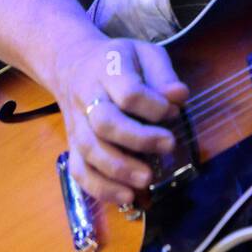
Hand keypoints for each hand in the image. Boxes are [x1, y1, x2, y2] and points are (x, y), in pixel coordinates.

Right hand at [43, 28, 189, 204]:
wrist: (73, 64)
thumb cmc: (120, 61)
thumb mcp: (146, 54)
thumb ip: (163, 74)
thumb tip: (179, 97)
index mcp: (108, 69)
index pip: (128, 91)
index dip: (152, 105)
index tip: (172, 111)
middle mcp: (87, 97)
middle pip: (105, 122)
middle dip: (138, 139)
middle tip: (168, 145)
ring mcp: (77, 124)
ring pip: (90, 150)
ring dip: (119, 169)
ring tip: (147, 179)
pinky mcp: (73, 146)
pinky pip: (80, 171)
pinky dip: (101, 188)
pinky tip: (126, 197)